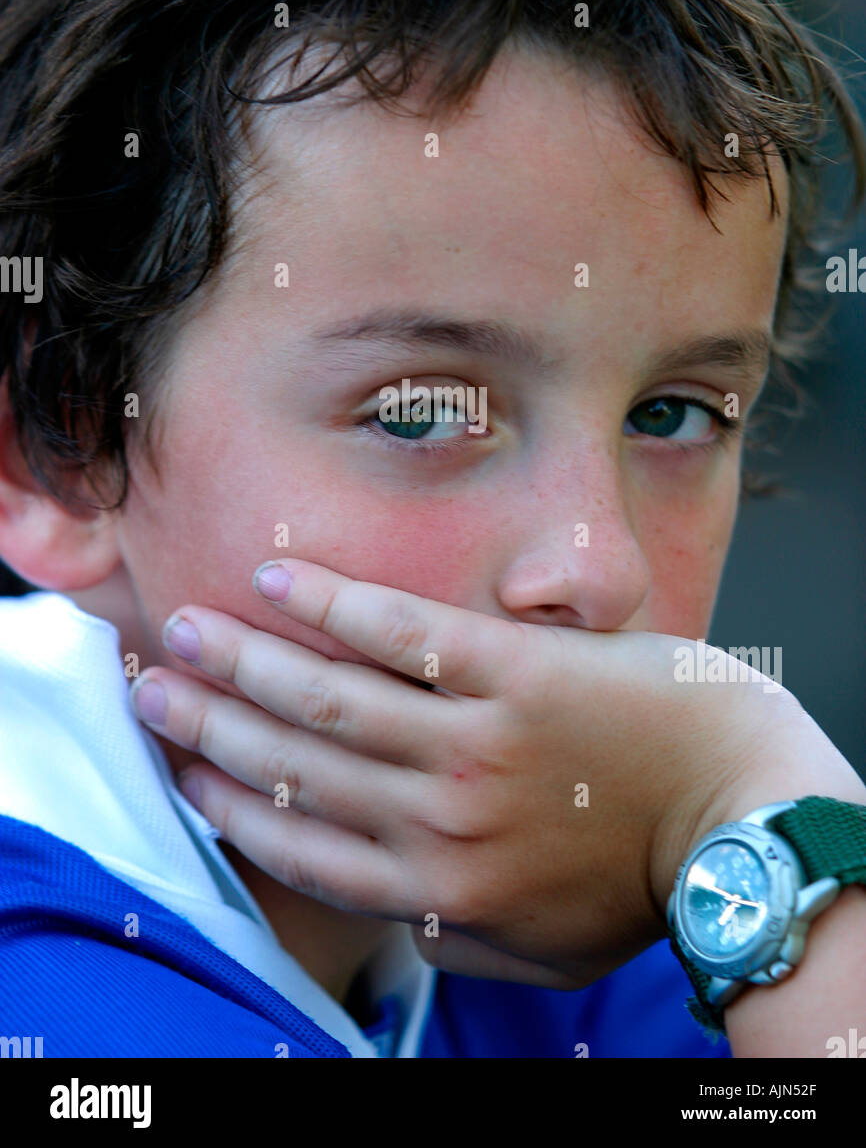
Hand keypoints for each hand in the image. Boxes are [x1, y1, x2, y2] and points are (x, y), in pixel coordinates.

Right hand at [130, 558, 865, 987]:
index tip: (180, 766)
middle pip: (295, 766)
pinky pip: (402, 635)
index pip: (301, 843)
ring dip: (247, 661)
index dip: (226, 802)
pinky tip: (280, 579)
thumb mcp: (537, 951)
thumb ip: (452, 933)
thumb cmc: (635, 882)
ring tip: (187, 629)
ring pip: (330, 699)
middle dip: (210, 725)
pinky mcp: (514, 673)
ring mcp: (474, 742)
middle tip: (151, 686)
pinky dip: (333, 606)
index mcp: (438, 889)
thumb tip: (390, 910)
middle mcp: (439, 820)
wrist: (735, 815)